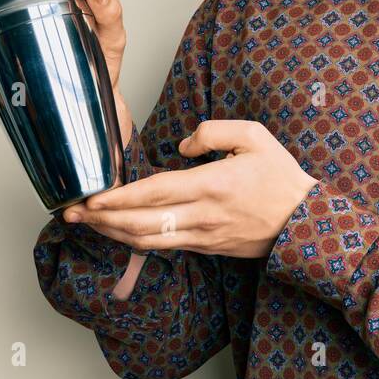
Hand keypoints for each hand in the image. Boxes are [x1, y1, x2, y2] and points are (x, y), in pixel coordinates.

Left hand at [60, 120, 316, 259]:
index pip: (153, 193)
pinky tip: (122, 231)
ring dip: (113, 234)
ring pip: (147, 241)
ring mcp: (203, 236)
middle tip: (73, 214)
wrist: (305, 223)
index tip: (90, 197)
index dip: (118, 198)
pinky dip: (136, 240)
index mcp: (212, 185)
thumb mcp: (255, 136)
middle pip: (140, 224)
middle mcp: (202, 215)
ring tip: (89, 224)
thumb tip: (182, 145)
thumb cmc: (281, 177)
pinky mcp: (207, 247)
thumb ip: (213, 131)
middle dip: (102, 220)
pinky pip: (164, 246)